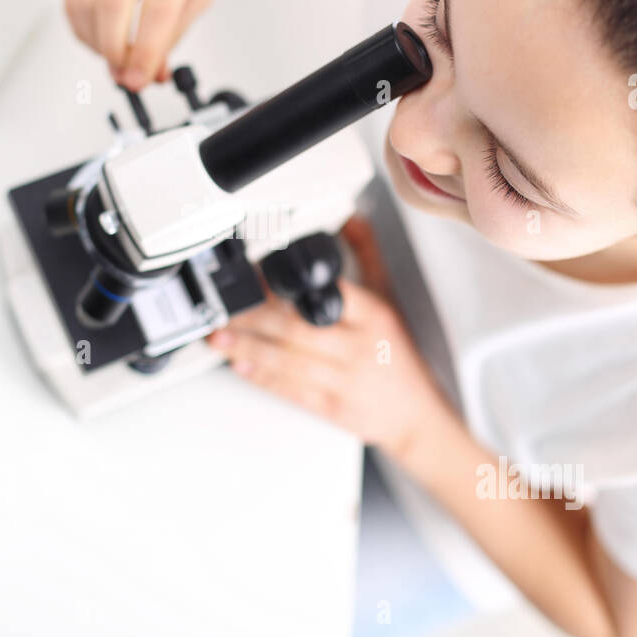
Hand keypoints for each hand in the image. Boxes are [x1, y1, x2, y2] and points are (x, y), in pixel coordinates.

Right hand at [64, 0, 218, 91]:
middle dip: (114, 51)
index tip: (140, 79)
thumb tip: (150, 71)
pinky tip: (99, 36)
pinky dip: (82, 27)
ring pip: (83, 1)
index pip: (158, 6)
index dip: (145, 51)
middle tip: (125, 74)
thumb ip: (177, 29)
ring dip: (95, 42)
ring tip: (115, 56)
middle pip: (111, 3)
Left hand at [206, 218, 458, 453]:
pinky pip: (292, 390)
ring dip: (249, 346)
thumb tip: (352, 220)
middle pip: (299, 329)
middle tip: (226, 307)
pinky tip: (240, 365)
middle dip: (255, 317)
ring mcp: (344, 381)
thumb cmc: (400, 359)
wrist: (417, 416)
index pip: (330, 294)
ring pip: (289, 360)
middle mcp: (358, 348)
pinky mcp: (332, 409)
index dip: (290, 285)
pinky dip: (263, 377)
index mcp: (373, 317)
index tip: (258, 275)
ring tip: (219, 336)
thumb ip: (368, 258)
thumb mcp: (391, 302)